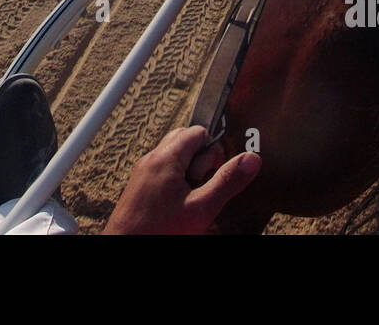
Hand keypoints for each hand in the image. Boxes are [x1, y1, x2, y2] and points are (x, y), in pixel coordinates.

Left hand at [103, 126, 260, 234]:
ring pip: (174, 156)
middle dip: (200, 159)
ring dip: (188, 171)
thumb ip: (227, 181)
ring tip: (190, 197)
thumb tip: (251, 159)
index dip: (213, 151)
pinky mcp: (140, 185)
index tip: (213, 175)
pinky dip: (176, 181)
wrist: (127, 246)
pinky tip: (179, 204)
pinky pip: (163, 170)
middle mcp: (152, 158)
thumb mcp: (202, 208)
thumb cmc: (160, 231)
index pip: (198, 132)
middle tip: (202, 186)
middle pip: (185, 140)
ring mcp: (143, 171)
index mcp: (166, 157)